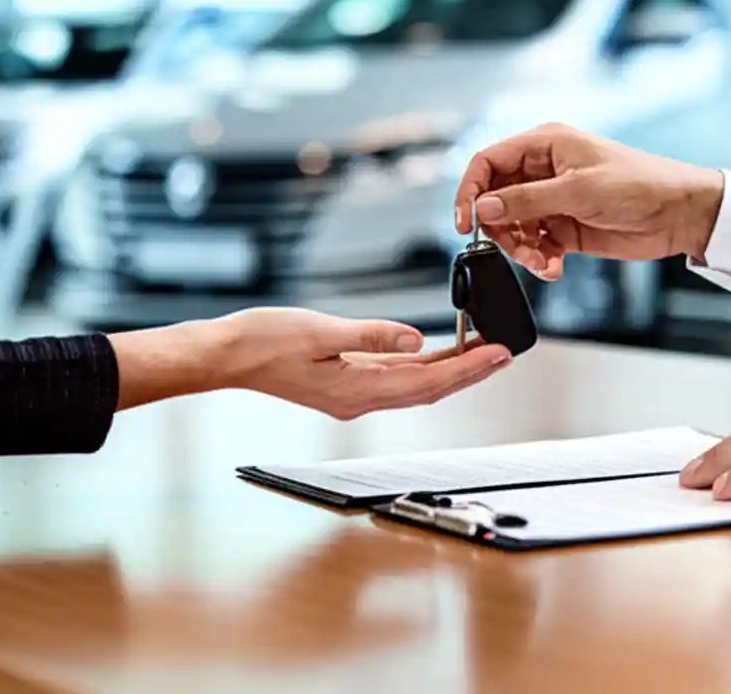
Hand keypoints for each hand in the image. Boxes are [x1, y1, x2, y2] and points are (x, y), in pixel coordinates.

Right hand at [110, 307, 511, 417]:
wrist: (226, 356)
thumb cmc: (264, 341)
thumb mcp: (321, 331)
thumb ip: (372, 336)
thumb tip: (417, 340)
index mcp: (357, 391)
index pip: (429, 382)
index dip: (468, 369)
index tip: (499, 354)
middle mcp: (361, 400)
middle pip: (430, 388)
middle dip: (470, 372)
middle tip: (504, 353)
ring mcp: (354, 395)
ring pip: (416, 385)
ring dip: (450, 370)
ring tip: (482, 351)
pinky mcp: (346, 384)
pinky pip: (396, 378)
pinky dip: (422, 366)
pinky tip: (437, 352)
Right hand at [454, 123, 723, 279]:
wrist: (679, 215)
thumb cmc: (641, 185)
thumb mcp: (579, 190)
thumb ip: (527, 200)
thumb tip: (484, 209)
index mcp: (545, 145)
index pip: (488, 162)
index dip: (470, 191)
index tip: (466, 223)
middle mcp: (545, 170)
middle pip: (496, 199)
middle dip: (499, 228)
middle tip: (513, 248)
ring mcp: (554, 200)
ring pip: (514, 227)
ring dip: (520, 249)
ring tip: (541, 261)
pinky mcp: (566, 228)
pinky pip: (535, 245)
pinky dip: (538, 259)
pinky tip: (553, 267)